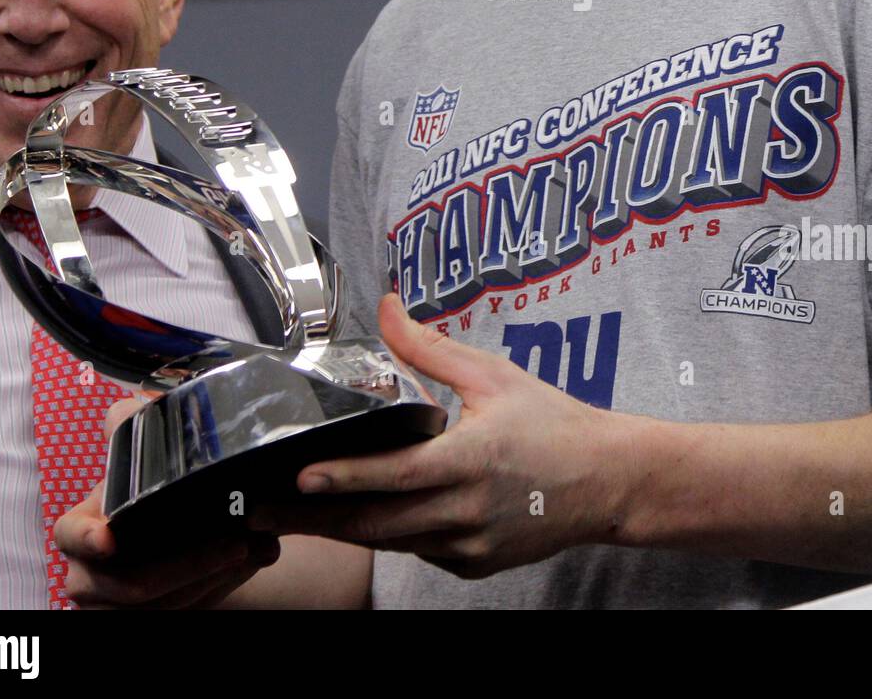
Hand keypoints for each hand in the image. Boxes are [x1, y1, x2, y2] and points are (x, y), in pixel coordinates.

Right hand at [54, 396, 280, 607]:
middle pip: (134, 583)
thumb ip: (134, 425)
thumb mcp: (140, 458)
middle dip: (189, 564)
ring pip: (165, 606)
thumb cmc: (147, 493)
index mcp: (82, 528)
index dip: (87, 539)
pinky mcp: (147, 622)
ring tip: (258, 549)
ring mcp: (114, 607)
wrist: (167, 538)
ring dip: (215, 579)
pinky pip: (185, 614)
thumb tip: (140, 401)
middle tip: (238, 542)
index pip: (71, 535)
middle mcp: (90, 574)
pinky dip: (222, 590)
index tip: (109, 539)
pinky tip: (253, 562)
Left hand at [250, 293, 635, 579]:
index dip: (344, 478)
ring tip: (294, 517)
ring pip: (392, 542)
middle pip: (377, 522)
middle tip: (265, 510)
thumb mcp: (493, 374)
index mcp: (472, 458)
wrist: (606, 479)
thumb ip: (430, 347)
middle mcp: (467, 510)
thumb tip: (387, 307)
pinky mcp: (475, 565)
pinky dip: (390, 535)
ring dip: (344, 529)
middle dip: (317, 518)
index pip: (395, 474)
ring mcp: (471, 546)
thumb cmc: (551, 420)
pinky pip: (420, 552)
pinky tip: (363, 518)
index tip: (298, 478)